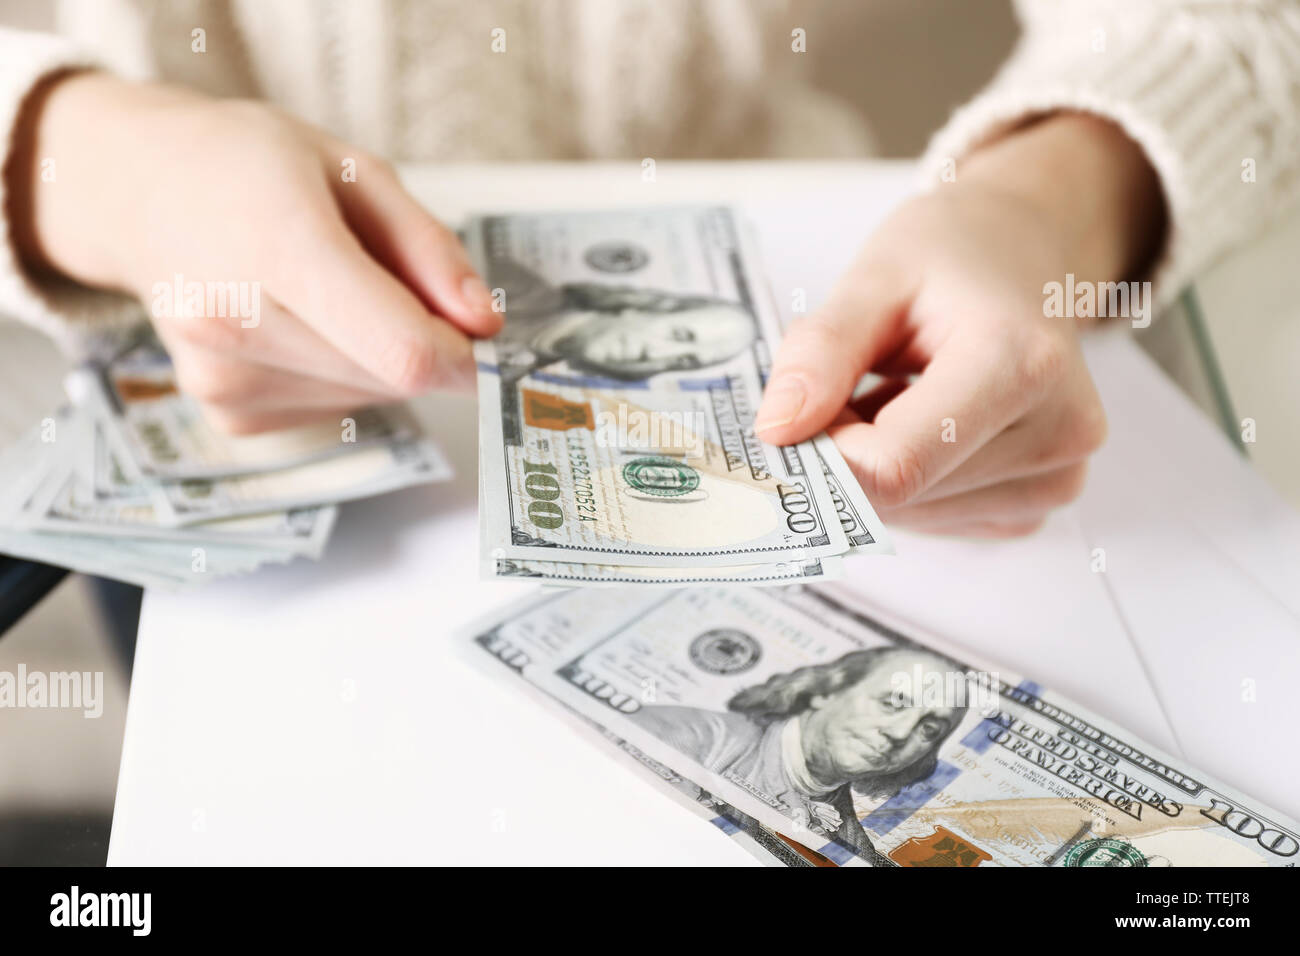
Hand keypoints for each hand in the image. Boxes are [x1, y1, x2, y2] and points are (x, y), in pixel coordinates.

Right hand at [11, 72, 498, 432]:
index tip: (485, 339)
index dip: (464, 358)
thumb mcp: (355, 172)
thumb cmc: (248, 168)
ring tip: (326, 291)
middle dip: (424, 342)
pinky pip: (332, 407)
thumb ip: (430, 251)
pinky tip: (299, 322)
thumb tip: (485, 325)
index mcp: (276, 247)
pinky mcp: (227, 412)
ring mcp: (223, 378)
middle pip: (394, 377)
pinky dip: (342, 372)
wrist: (140, 193)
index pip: (403, 351)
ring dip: (379, 356)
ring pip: (369, 396)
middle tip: (393, 283)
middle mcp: (237, 323)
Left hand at [754, 114, 1164, 536]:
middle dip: (848, 453)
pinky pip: (940, 519)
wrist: (1024, 251)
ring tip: (894, 394)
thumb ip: (821, 352)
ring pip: (913, 514)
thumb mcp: (876, 276)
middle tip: (853, 385)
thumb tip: (777, 431)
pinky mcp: (1040, 501)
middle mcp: (1057, 430)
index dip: (827, 450)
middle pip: (901, 494)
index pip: (894, 464)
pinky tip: (921, 423)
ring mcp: (1057, 474)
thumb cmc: (954, 254)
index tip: (804, 407)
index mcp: (1021, 362)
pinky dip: (908, 482)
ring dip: (875, 468)